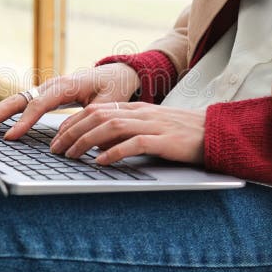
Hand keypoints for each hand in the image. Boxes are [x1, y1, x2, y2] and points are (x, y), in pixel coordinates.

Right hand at [0, 63, 140, 139]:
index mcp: (66, 84)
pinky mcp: (42, 95)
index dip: (24, 121)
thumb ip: (90, 117)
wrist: (116, 73)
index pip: (39, 104)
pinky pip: (19, 105)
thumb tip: (69, 135)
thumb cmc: (114, 87)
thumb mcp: (110, 103)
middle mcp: (51, 84)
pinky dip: (3, 114)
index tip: (10, 137)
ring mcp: (44, 89)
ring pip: (14, 101)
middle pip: (18, 99)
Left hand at [49, 102, 205, 165]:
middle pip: (97, 116)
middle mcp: (140, 113)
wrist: (216, 133)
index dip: (72, 122)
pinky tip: (100, 162)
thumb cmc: (181, 135)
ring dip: (86, 141)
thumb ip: (125, 133)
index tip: (57, 137)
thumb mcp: (149, 129)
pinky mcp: (164, 140)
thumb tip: (97, 145)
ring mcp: (152, 124)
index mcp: (135, 108)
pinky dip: (113, 152)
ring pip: (110, 127)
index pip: (95, 109)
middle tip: (55, 150)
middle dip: (71, 132)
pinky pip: (134, 143)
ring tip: (71, 155)